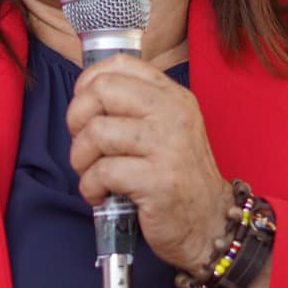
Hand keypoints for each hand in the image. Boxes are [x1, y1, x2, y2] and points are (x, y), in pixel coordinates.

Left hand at [66, 54, 233, 274]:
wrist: (210, 223)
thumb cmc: (178, 178)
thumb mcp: (167, 129)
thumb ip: (136, 108)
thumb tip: (86, 96)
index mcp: (173, 97)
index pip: (120, 64)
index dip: (88, 84)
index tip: (86, 111)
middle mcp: (173, 114)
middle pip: (101, 91)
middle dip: (77, 119)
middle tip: (84, 145)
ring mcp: (167, 146)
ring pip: (96, 132)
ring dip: (80, 158)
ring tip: (91, 174)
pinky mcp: (157, 181)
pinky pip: (102, 171)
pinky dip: (90, 186)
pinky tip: (101, 195)